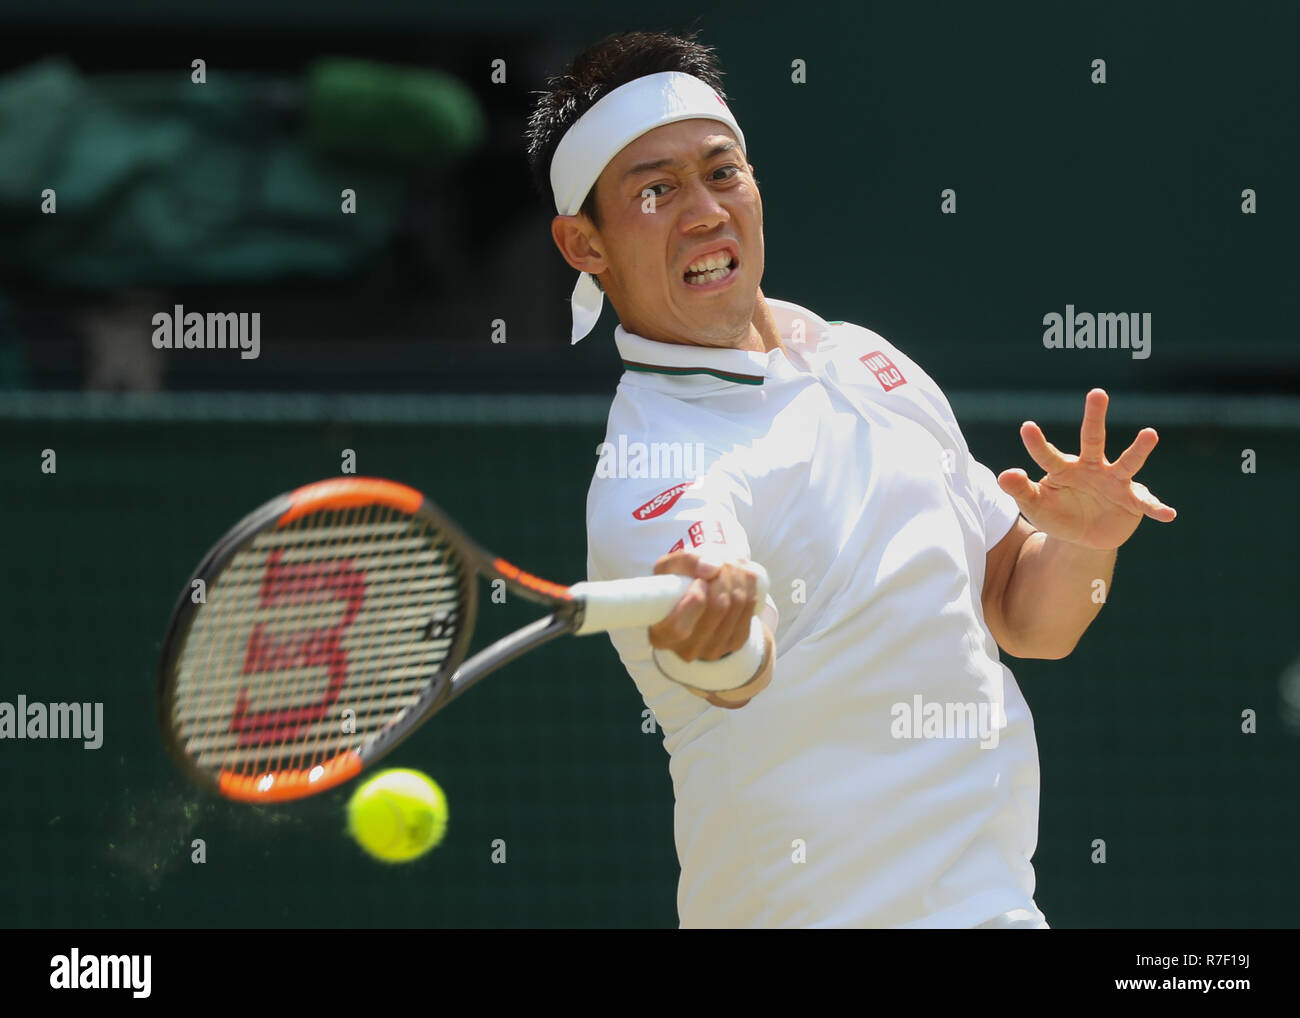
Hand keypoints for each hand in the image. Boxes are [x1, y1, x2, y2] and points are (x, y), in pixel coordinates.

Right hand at [648, 550, 771, 707]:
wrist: (697, 604)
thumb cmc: (675, 586)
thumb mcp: (668, 569)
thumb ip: (685, 562)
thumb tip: (714, 568)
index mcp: (660, 636)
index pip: (678, 627)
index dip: (695, 599)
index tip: (699, 580)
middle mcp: (686, 649)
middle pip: (717, 608)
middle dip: (724, 576)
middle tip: (721, 561)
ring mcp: (713, 649)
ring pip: (736, 605)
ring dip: (739, 576)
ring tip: (732, 562)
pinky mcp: (735, 643)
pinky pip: (749, 609)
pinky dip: (750, 586)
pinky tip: (744, 575)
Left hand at [997, 388, 1176, 550]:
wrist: (1083, 537)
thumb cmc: (1056, 513)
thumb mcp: (1035, 506)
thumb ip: (1020, 490)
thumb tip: (1004, 474)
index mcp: (1063, 468)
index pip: (1047, 455)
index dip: (1037, 443)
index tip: (1026, 426)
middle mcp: (1091, 467)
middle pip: (1093, 439)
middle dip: (1094, 416)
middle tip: (1096, 393)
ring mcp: (1114, 482)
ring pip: (1127, 462)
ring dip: (1139, 449)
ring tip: (1149, 433)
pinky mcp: (1132, 501)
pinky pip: (1146, 503)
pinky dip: (1157, 508)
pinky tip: (1169, 514)